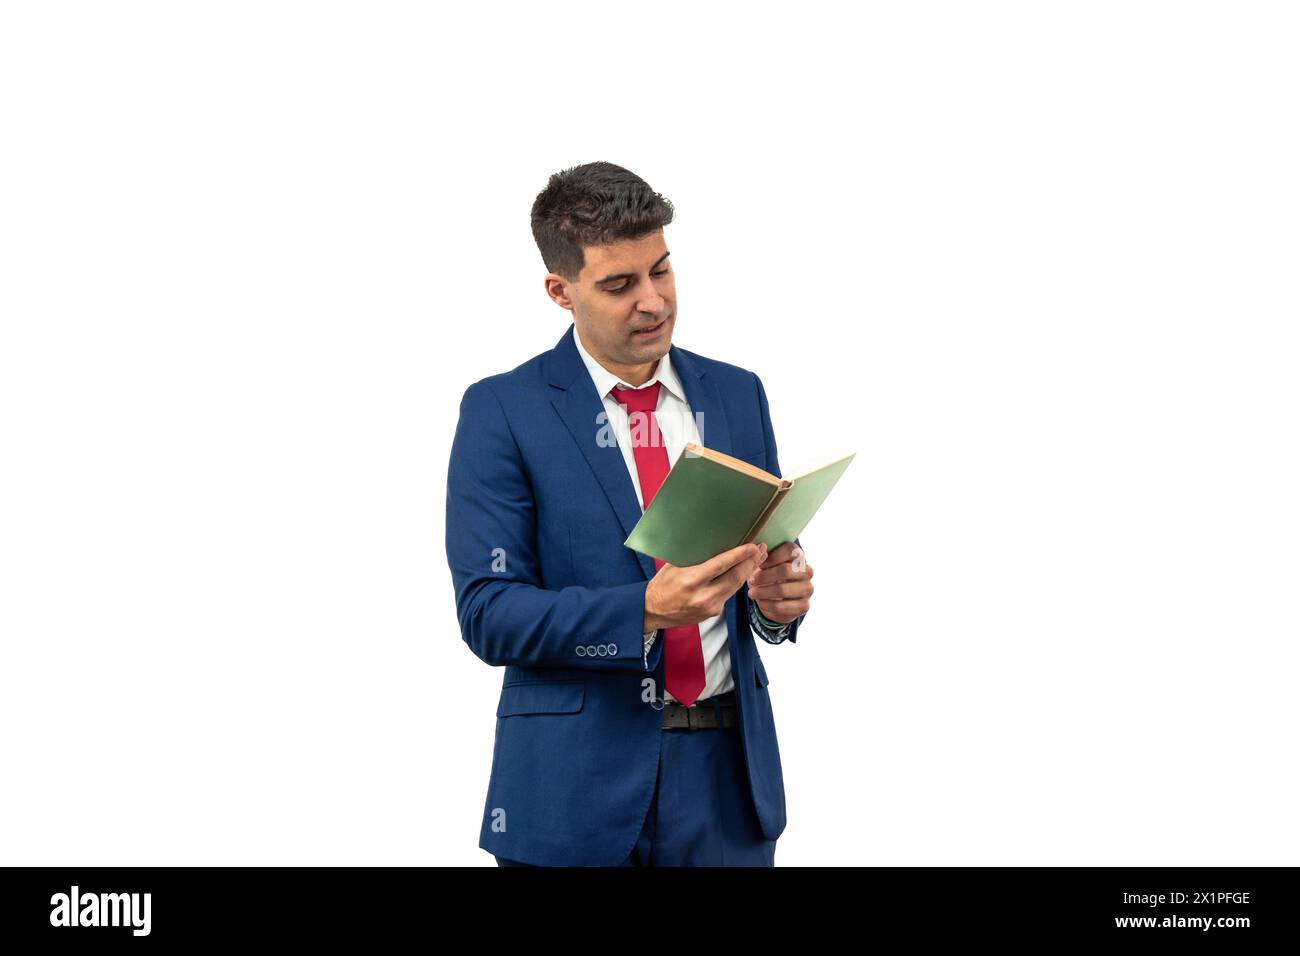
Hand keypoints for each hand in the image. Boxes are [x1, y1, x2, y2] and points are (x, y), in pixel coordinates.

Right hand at [644, 542, 767, 630]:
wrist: (652, 611)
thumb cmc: (662, 585)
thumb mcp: (674, 566)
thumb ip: (695, 557)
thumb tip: (715, 541)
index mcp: (691, 580)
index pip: (722, 565)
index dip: (740, 555)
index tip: (752, 546)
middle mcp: (703, 596)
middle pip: (735, 578)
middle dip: (751, 563)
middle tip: (761, 549)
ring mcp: (709, 607)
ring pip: (735, 587)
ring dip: (748, 572)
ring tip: (757, 559)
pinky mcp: (712, 613)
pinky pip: (728, 595)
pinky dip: (736, 583)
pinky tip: (742, 573)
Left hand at [746, 542, 812, 624]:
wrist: (779, 598)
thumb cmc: (770, 575)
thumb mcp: (767, 564)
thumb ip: (763, 558)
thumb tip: (757, 554)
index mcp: (799, 556)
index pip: (789, 550)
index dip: (771, 557)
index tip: (758, 564)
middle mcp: (807, 571)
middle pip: (785, 570)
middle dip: (764, 576)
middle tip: (751, 580)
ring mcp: (808, 589)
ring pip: (783, 590)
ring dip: (763, 592)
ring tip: (751, 593)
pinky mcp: (804, 606)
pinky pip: (782, 606)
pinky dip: (767, 605)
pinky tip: (760, 602)